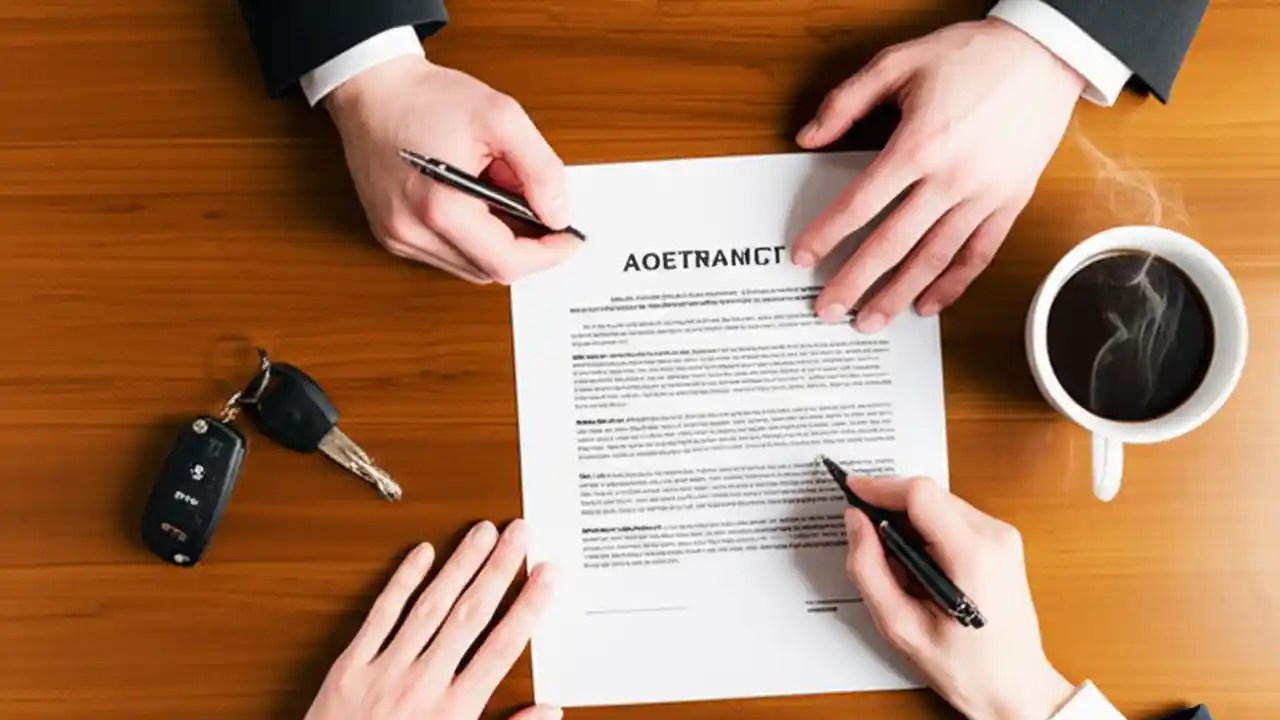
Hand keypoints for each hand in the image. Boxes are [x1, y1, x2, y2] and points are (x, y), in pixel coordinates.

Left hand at [304, 519, 561, 719]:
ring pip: (430, 606)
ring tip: (481, 532)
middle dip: (498, 569)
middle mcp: (423, 685)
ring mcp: (385, 671)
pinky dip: (400, 583)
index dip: (529, 606)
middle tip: (519, 533)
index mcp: (454, 712)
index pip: (502, 647)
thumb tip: (550, 710)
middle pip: (470, 615)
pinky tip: (421, 554)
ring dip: (459, 565)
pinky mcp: (350, 668)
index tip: (547, 574)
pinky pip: (379, 617)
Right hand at [325, 57, 580, 283]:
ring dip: (499, 243)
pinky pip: (447, 255)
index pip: (507, 262)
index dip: (548, 255)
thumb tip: (559, 214)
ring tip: (502, 196)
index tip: (569, 237)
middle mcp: (413, 232)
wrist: (371, 88)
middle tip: (541, 209)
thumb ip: (540, 169)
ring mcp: (398, 237)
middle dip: (525, 245)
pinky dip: (473, 239)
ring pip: (470, 267)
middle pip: (490, 270)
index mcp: (440, 208)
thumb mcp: (501, 117)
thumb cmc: (426, 98)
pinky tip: (477, 204)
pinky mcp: (392, 235)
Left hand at [793, 19, 1086, 330]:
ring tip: (870, 321)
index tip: (802, 257)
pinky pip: (979, 254)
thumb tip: (807, 139)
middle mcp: (951, 179)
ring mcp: (984, 195)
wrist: (1044, 53)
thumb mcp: (898, 61)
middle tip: (827, 309)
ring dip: (899, 295)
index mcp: (919, 145)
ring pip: (934, 259)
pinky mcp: (1011, 202)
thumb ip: (846, 101)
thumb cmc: (971, 54)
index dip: (826, 234)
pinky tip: (927, 305)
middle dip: (854, 282)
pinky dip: (953, 284)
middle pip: (892, 244)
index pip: (860, 204)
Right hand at [842, 477, 1073, 719]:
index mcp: (973, 555)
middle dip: (891, 509)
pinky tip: (920, 568)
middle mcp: (995, 536)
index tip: (850, 491)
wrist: (1016, 688)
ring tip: (898, 569)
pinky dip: (927, 532)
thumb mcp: (901, 627)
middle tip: (868, 543)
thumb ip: (869, 570)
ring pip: (939, 504)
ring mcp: (1003, 536)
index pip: (919, 494)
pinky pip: (953, 518)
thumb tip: (855, 523)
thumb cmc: (966, 668)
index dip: (879, 487)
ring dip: (909, 523)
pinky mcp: (1002, 541)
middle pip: (928, 495)